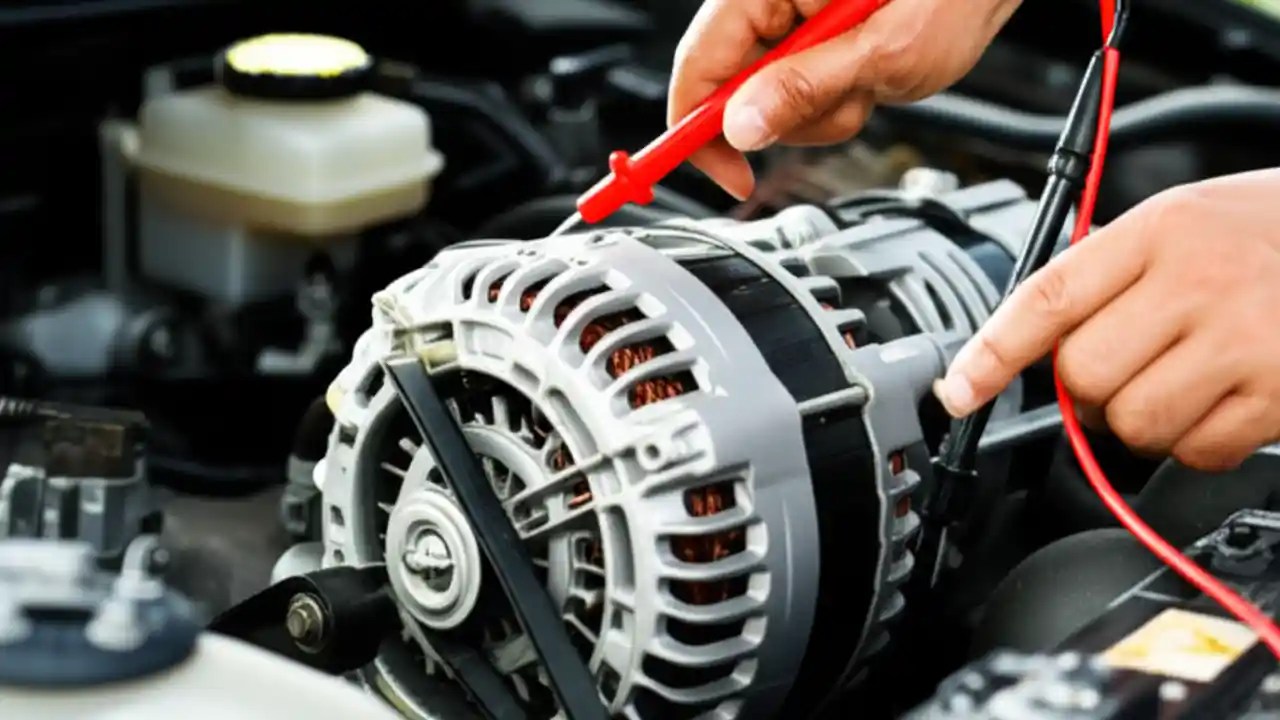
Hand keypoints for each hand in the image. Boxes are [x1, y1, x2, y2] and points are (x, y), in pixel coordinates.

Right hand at [668, 0, 1020, 198]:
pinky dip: (834, 97)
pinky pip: (799, 87)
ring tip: (869, 80)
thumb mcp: (882, 52)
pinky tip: (869, 75)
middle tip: (843, 104)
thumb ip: (803, 90)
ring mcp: (791, 17)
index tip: (732, 176)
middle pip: (732, 88)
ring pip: (769, 98)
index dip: (701, 132)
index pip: (698, 66)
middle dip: (786, 118)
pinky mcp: (813, 34)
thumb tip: (740, 128)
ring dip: (820, 110)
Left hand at [934, 170, 1279, 471]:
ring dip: (1140, 420)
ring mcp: (1241, 342)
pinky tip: (1224, 402)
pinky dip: (1198, 442)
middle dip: (1088, 389)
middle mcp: (1196, 283)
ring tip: (1179, 382)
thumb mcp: (1185, 220)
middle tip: (1123, 368)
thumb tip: (1029, 332)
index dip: (992, 351)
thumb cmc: (1271, 232)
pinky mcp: (1277, 394)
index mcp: (1160, 231)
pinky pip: (1198, 450)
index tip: (957, 388)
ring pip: (1133, 422)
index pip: (1049, 296)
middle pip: (1083, 375)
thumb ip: (1109, 268)